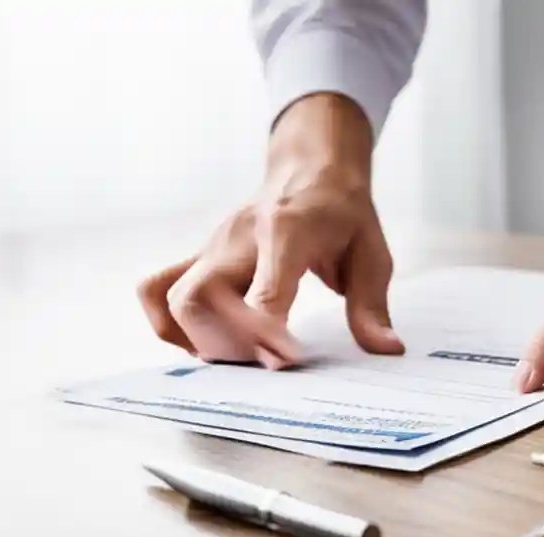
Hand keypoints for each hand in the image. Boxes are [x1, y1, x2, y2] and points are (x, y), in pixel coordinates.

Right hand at [136, 93, 403, 368]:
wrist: (310, 167)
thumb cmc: (342, 213)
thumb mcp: (372, 253)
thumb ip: (372, 305)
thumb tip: (386, 350)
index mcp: (287, 230)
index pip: (263, 293)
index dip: (267, 336)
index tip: (287, 361)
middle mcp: (237, 237)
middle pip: (199, 298)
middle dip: (226, 345)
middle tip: (264, 361)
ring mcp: (210, 247)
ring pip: (172, 299)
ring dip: (199, 340)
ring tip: (241, 354)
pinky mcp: (197, 257)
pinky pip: (157, 290)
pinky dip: (170, 326)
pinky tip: (207, 341)